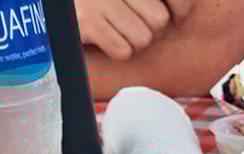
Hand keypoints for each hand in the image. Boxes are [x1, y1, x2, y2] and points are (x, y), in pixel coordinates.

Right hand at [76, 0, 191, 60]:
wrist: (54, 6)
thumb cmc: (98, 2)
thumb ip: (152, 0)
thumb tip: (183, 12)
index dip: (181, 9)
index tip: (176, 15)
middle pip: (159, 21)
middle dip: (148, 29)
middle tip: (130, 23)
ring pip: (143, 39)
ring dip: (131, 42)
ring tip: (114, 28)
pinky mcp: (88, 20)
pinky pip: (123, 51)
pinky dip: (116, 51)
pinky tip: (102, 37)